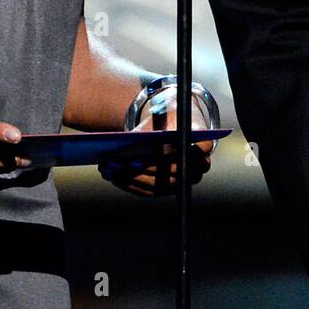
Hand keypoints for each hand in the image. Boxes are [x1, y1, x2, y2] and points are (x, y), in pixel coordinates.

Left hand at [99, 92, 213, 197]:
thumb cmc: (168, 120)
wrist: (175, 128)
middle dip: (136, 169)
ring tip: (107, 167)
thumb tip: (124, 146)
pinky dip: (128, 184)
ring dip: (127, 178)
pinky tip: (111, 175)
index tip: (128, 156)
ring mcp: (185, 182)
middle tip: (112, 162)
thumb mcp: (162, 117)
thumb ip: (151, 131)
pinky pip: (148, 192)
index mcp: (202, 145)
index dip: (152, 157)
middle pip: (166, 174)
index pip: (177, 153)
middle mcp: (198, 169)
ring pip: (155, 186)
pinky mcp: (169, 190)